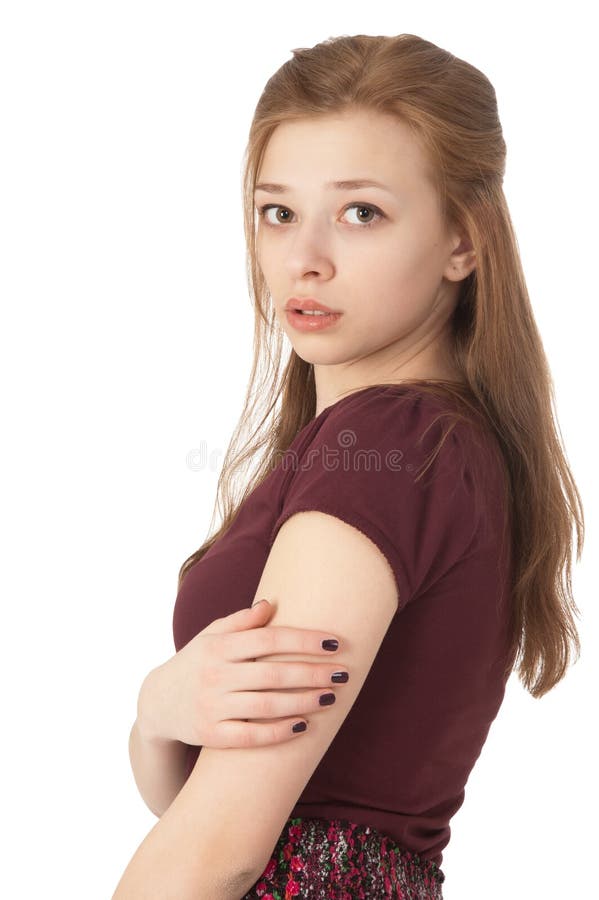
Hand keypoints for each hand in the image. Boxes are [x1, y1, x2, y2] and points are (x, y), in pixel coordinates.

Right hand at [136, 600, 349, 748]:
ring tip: (331, 697)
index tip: (334, 642)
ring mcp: (212, 706)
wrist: (156, 703)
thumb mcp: (211, 635)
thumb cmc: (195, 662)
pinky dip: (280, 731)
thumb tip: (271, 604)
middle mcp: (215, 675)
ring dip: (304, 702)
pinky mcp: (211, 735)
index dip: (303, 640)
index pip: (269, 639)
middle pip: (274, 673)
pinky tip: (305, 725)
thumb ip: (241, 621)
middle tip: (343, 674)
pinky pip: (251, 735)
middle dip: (312, 673)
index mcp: (219, 646)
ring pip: (267, 705)